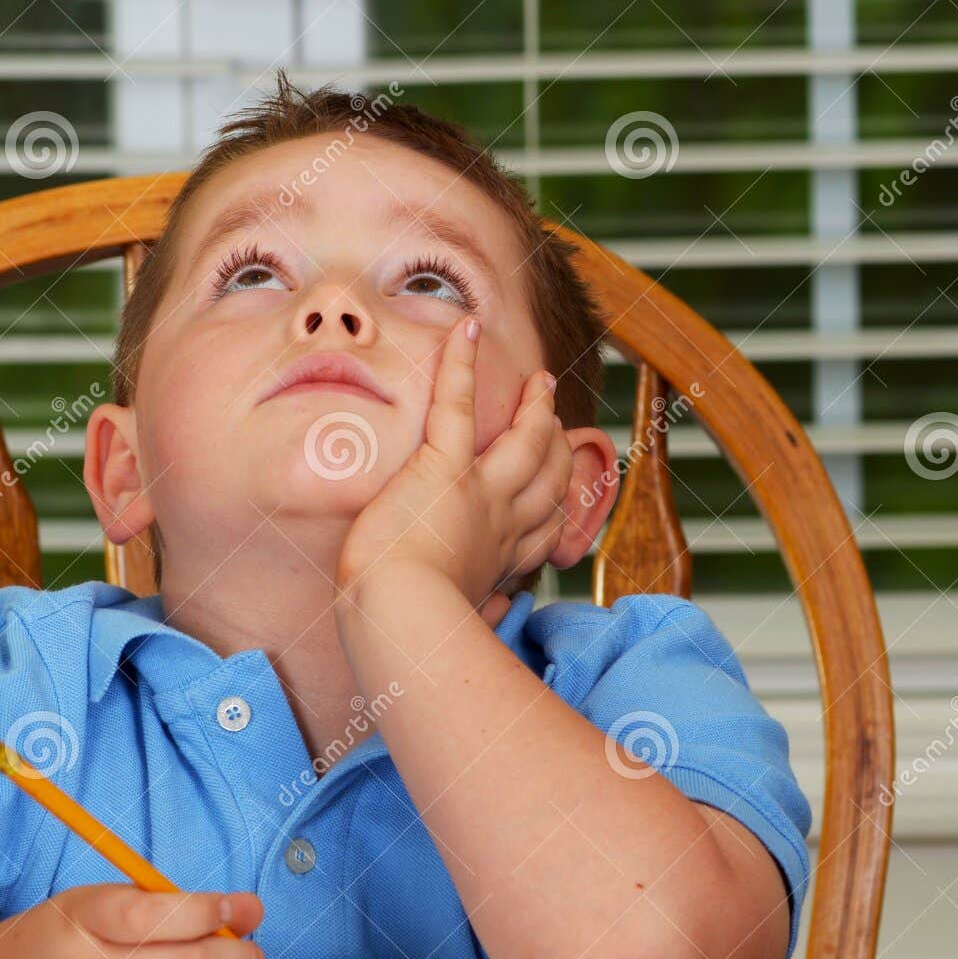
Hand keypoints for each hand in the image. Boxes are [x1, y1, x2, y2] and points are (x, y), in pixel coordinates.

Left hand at [334, 315, 572, 611]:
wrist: (398, 620)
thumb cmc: (412, 630)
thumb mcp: (460, 623)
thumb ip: (483, 612)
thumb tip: (501, 611)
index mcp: (499, 562)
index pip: (544, 528)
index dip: (557, 504)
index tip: (557, 493)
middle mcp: (500, 523)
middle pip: (549, 478)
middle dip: (558, 445)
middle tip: (555, 418)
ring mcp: (478, 492)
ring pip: (524, 440)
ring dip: (534, 406)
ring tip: (539, 379)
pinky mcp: (443, 469)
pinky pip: (457, 405)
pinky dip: (462, 363)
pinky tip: (466, 328)